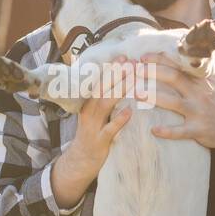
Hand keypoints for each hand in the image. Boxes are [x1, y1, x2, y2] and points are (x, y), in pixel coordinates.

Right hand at [49, 56, 134, 208]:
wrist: (81, 159)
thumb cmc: (94, 132)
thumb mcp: (95, 112)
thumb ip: (104, 97)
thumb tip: (118, 78)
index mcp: (88, 102)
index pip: (99, 81)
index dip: (112, 68)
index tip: (124, 56)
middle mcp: (89, 110)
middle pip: (103, 88)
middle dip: (117, 74)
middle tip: (132, 63)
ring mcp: (93, 125)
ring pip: (106, 104)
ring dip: (120, 91)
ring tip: (133, 80)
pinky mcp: (100, 140)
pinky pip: (110, 129)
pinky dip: (119, 120)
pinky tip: (130, 112)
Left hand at [136, 53, 214, 157]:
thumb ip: (210, 60)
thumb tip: (206, 39)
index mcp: (201, 79)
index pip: (179, 64)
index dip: (160, 59)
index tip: (142, 57)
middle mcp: (199, 93)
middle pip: (174, 78)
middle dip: (152, 73)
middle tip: (134, 70)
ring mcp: (199, 111)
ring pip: (174, 103)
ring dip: (154, 98)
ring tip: (135, 94)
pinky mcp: (199, 129)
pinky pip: (181, 131)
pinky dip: (168, 131)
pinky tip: (154, 130)